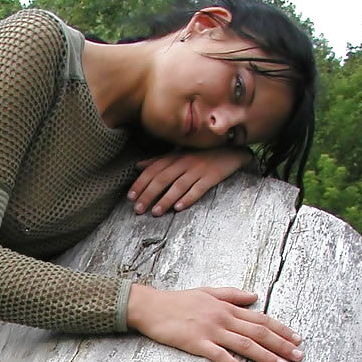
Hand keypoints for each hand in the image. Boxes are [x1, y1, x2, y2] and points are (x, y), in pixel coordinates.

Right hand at [126, 283, 302, 361]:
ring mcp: (210, 331)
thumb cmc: (179, 301)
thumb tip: (255, 296)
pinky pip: (220, 356)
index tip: (297, 338)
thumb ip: (232, 295)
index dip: (281, 329)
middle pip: (258, 331)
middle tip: (299, 356)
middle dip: (281, 344)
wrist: (151, 307)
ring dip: (266, 356)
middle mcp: (223, 317)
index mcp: (227, 306)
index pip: (260, 318)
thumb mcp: (208, 292)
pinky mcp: (197, 343)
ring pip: (244, 344)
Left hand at [128, 147, 253, 215]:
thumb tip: (138, 166)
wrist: (231, 149)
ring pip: (178, 185)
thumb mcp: (179, 153)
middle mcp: (184, 162)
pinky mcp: (212, 177)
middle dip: (148, 194)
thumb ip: (158, 160)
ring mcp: (198, 169)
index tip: (130, 197)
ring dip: (165, 199)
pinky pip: (199, 188)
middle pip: (162, 179)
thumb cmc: (201, 153)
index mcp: (174, 157)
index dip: (140, 183)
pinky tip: (179, 208)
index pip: (153, 170)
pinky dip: (188, 198)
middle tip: (138, 210)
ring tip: (155, 212)